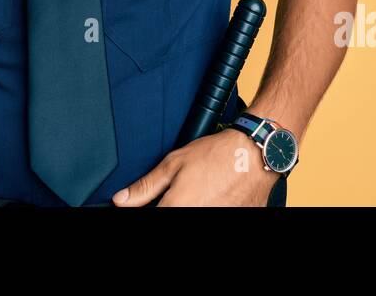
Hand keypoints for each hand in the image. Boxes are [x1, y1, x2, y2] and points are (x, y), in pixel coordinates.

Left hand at [111, 128, 283, 206]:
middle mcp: (196, 217)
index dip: (148, 208)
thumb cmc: (216, 155)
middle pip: (173, 216)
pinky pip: (213, 215)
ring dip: (193, 206)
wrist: (255, 155)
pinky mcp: (236, 221)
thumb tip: (120, 200)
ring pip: (193, 219)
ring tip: (202, 193)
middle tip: (182, 193)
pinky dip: (211, 207)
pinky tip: (214, 197)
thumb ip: (145, 187)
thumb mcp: (174, 164)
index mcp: (175, 208)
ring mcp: (215, 221)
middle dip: (173, 205)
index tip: (156, 201)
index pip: (151, 216)